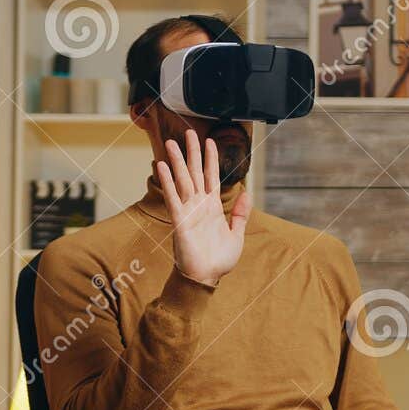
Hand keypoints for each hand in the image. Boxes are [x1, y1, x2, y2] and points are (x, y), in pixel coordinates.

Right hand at [155, 129, 251, 287]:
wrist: (206, 277)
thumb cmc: (219, 259)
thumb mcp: (237, 234)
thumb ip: (241, 213)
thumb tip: (246, 192)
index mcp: (212, 207)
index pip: (212, 177)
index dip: (211, 159)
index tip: (209, 141)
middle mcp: (199, 205)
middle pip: (195, 172)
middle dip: (192, 152)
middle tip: (188, 132)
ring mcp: (188, 211)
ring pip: (182, 180)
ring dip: (177, 161)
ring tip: (170, 143)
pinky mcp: (179, 220)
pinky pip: (172, 197)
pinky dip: (167, 182)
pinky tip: (161, 166)